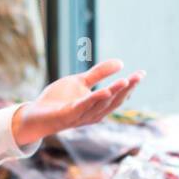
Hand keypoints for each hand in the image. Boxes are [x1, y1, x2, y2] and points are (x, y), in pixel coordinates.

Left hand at [12, 60, 144, 146]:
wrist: (36, 114)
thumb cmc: (58, 100)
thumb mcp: (80, 81)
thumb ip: (99, 73)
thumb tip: (121, 62)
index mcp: (98, 107)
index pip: (118, 96)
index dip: (131, 85)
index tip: (142, 72)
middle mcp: (93, 114)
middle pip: (114, 101)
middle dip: (127, 88)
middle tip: (139, 75)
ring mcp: (81, 116)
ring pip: (101, 105)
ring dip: (114, 93)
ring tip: (126, 80)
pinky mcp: (68, 115)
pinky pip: (84, 107)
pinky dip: (95, 100)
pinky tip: (104, 91)